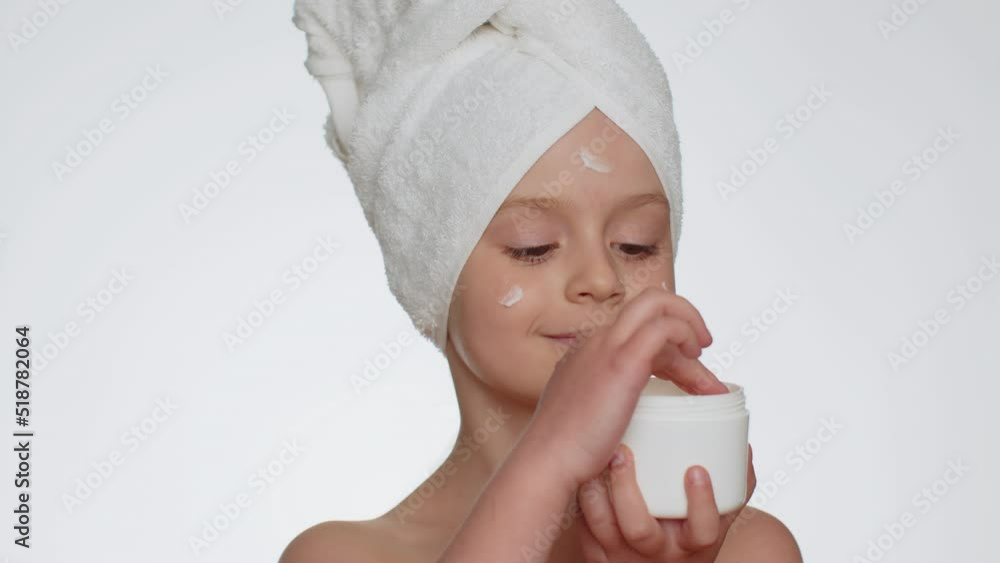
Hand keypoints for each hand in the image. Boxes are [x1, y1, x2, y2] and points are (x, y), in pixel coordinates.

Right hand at [521, 286, 727, 489]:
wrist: (549, 457)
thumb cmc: (567, 449)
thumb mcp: (585, 415)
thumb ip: (602, 405)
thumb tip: (623, 416)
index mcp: (588, 351)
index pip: (636, 328)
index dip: (667, 342)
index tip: (686, 369)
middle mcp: (597, 339)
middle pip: (648, 302)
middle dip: (683, 314)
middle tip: (701, 347)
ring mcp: (608, 346)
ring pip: (658, 304)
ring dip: (691, 324)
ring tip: (705, 357)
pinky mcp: (624, 361)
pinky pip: (664, 328)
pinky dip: (686, 335)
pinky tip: (696, 364)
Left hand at [577, 443, 757, 561]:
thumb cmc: (690, 533)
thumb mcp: (718, 518)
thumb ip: (735, 485)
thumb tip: (742, 445)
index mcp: (695, 545)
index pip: (704, 530)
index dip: (701, 502)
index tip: (696, 468)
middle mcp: (659, 556)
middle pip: (640, 530)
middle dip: (627, 489)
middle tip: (623, 452)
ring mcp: (623, 558)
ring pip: (603, 527)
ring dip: (596, 491)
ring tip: (596, 456)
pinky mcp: (596, 554)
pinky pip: (581, 527)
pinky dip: (580, 499)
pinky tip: (580, 471)